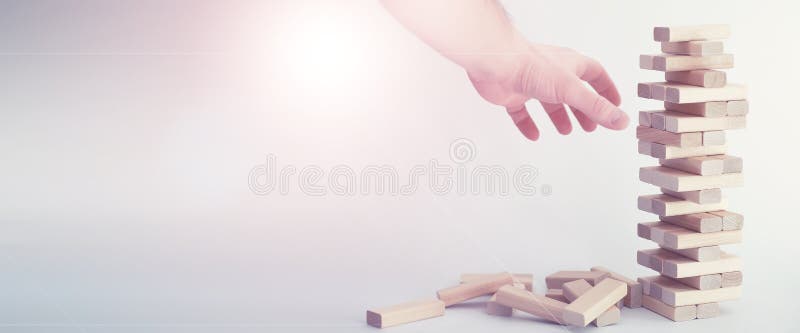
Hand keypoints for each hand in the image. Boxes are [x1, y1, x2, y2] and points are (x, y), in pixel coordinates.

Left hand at [467, 43, 628, 139]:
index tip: (615, 104)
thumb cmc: (532, 67)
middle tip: (590, 127)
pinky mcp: (512, 93)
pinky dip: (528, 124)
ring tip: (565, 131)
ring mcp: (531, 83)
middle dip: (583, 110)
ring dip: (558, 116)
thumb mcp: (572, 91)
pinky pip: (521, 111)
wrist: (496, 64)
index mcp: (570, 65)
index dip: (606, 90)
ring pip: (548, 102)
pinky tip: (534, 135)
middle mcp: (552, 73)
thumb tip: (622, 121)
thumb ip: (596, 108)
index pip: (595, 75)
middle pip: (573, 92)